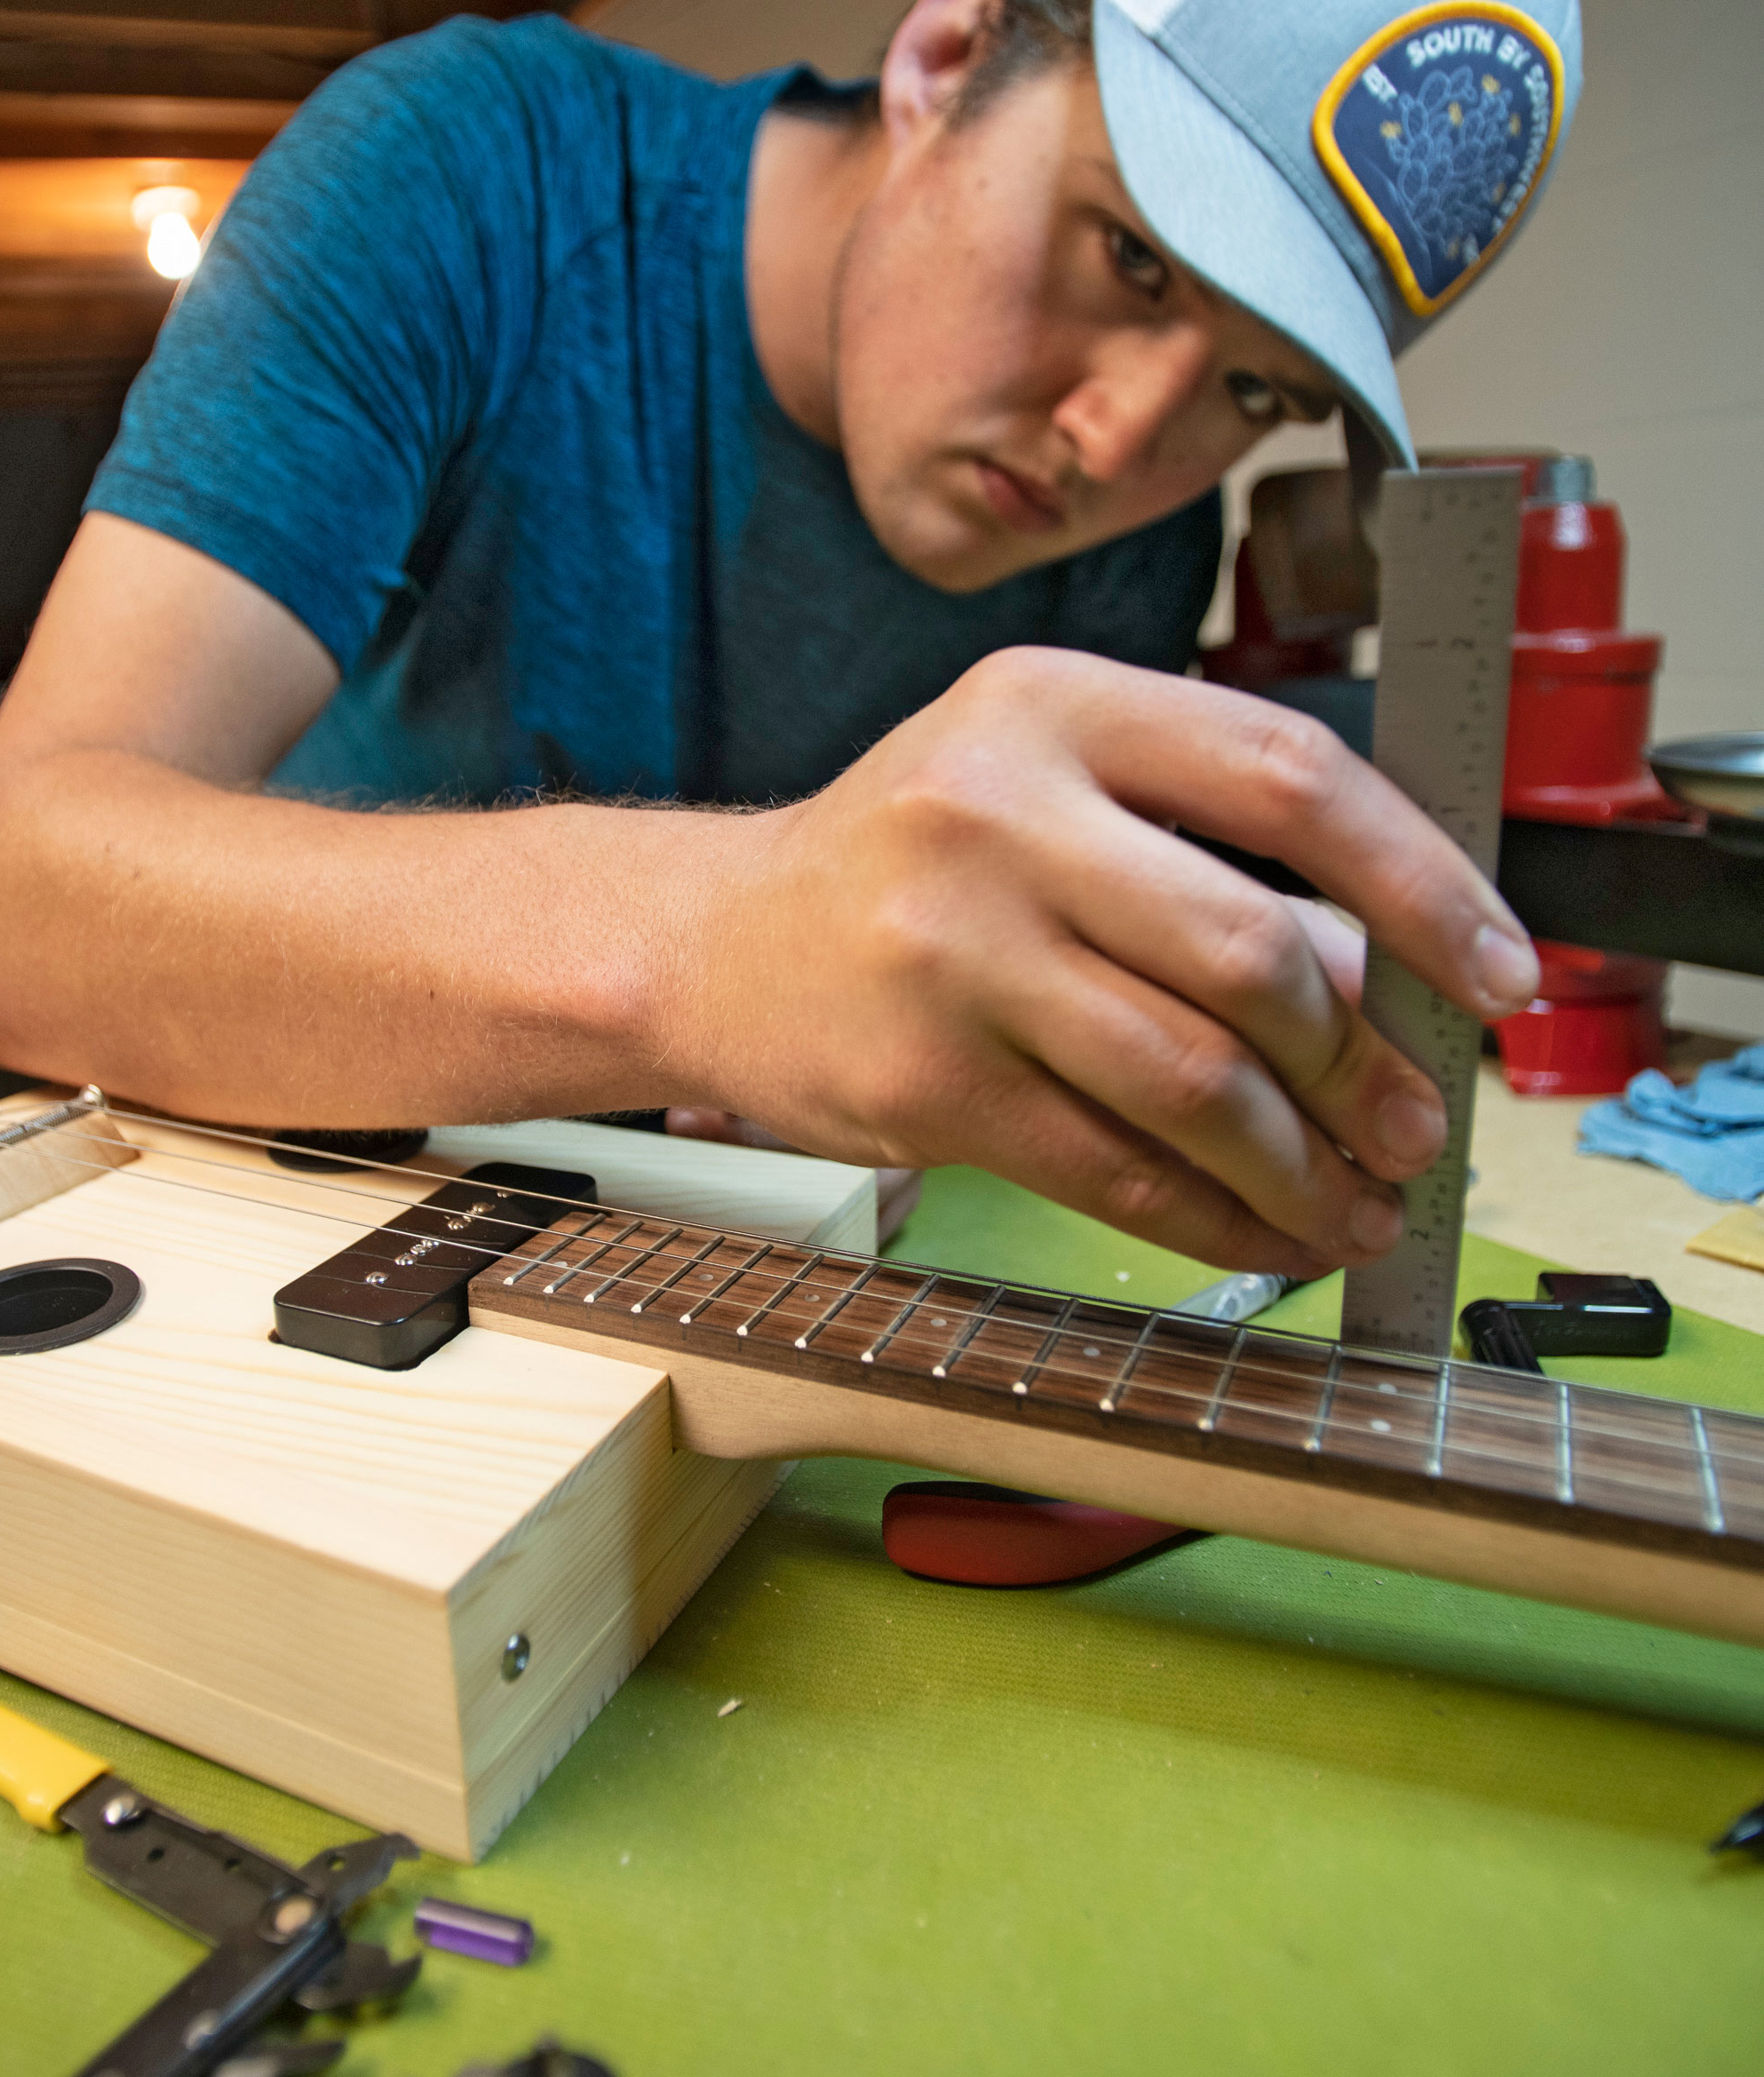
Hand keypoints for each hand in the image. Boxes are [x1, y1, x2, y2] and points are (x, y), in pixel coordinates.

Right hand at [670, 647, 1538, 1277]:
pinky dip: (1212, 1217)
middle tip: (1418, 1129)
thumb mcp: (1042, 795)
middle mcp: (997, 813)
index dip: (1426, 882)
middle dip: (1366, 1064)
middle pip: (1250, 950)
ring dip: (1303, 1163)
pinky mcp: (923, 1082)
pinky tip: (1260, 1233)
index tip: (1501, 973)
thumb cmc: (902, 870)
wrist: (711, 947)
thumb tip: (1388, 980)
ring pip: (1191, 1078)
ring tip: (1355, 1205)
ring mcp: (951, 950)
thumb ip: (1197, 853)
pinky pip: (1111, 1169)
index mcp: (1054, 707)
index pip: (1287, 775)